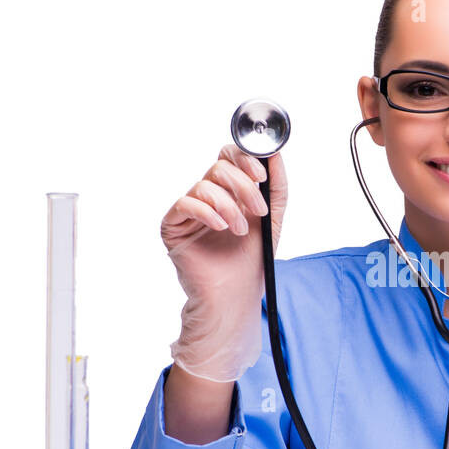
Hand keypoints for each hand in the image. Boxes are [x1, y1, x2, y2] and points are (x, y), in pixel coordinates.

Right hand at [161, 143, 288, 380]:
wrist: (236, 295)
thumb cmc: (252, 261)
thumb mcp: (272, 219)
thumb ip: (276, 187)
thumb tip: (275, 153)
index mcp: (230, 191)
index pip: (230, 157)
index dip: (244, 158)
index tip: (260, 174)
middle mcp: (208, 197)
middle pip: (219, 167)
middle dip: (243, 187)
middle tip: (258, 211)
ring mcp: (189, 210)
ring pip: (204, 186)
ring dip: (229, 207)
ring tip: (240, 232)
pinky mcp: (173, 226)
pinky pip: (185, 204)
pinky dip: (207, 213)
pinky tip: (221, 229)